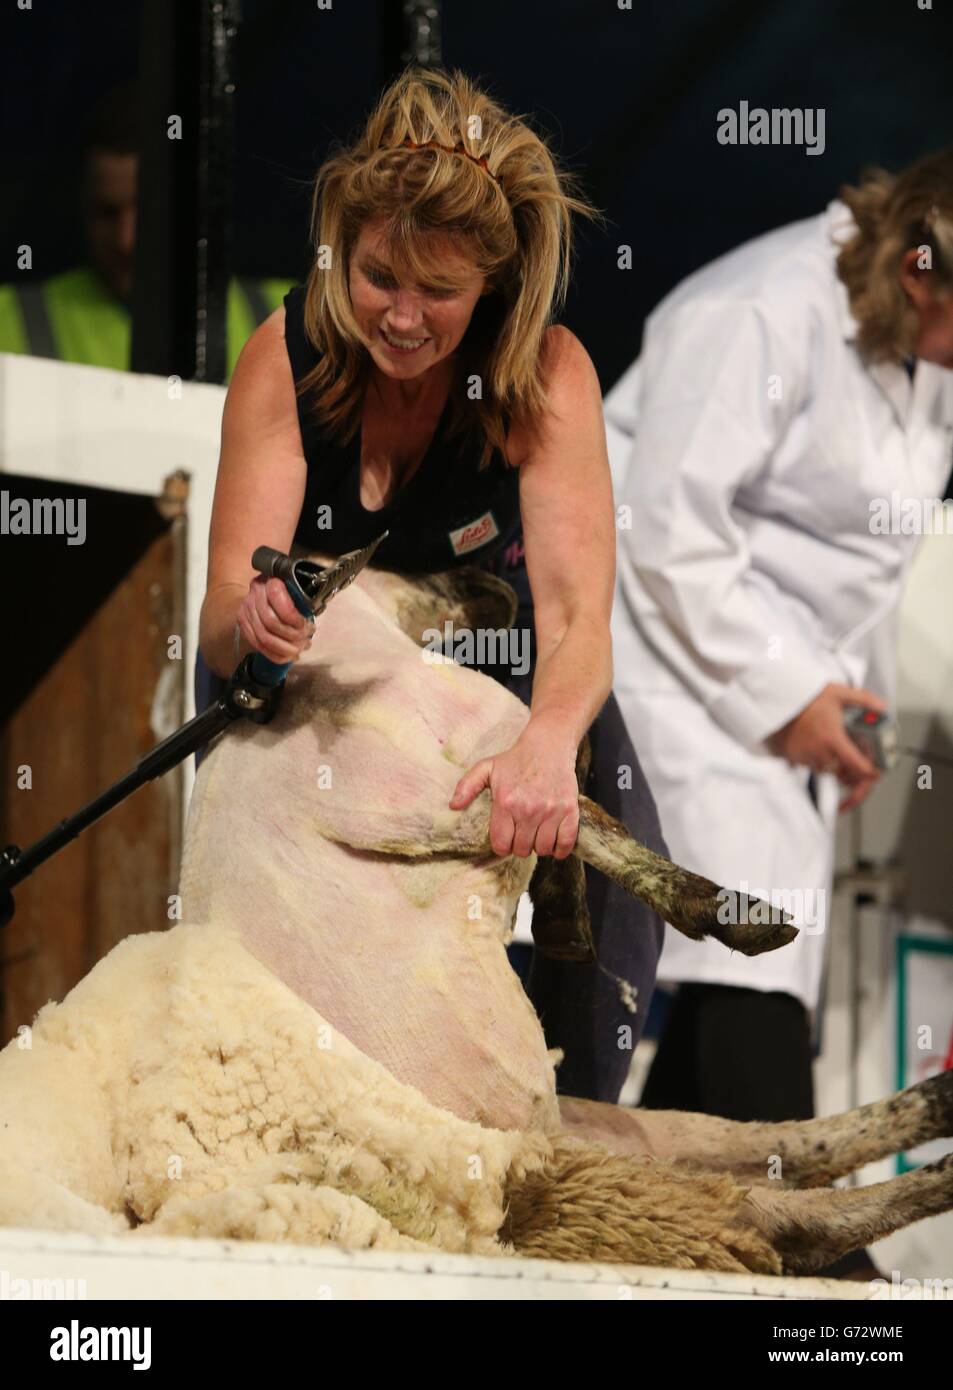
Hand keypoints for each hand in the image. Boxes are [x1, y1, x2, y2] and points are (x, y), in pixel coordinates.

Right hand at [236, 575, 314, 664]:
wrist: (264, 585)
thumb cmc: (288, 588)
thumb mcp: (296, 588)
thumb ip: (302, 602)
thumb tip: (310, 626)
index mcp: (271, 582)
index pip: (282, 607)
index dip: (296, 621)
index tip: (308, 627)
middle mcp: (255, 595)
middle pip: (272, 624)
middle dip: (292, 638)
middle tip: (306, 642)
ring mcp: (246, 609)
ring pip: (264, 638)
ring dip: (284, 649)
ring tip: (299, 651)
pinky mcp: (243, 622)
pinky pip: (257, 645)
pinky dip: (274, 655)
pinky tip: (287, 657)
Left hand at [449, 722, 579, 857]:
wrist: (548, 745)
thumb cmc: (515, 759)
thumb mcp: (486, 768)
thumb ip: (467, 786)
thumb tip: (453, 806)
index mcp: (506, 803)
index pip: (502, 845)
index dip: (503, 845)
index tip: (507, 837)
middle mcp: (528, 809)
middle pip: (523, 849)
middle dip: (520, 845)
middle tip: (522, 833)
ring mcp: (551, 811)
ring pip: (543, 849)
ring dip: (539, 846)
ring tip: (537, 834)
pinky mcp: (569, 810)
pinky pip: (565, 843)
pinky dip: (560, 849)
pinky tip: (554, 842)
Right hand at [765, 683, 886, 812]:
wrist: (774, 703)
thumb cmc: (804, 699)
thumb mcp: (837, 693)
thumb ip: (863, 700)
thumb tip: (882, 707)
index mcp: (834, 740)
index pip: (859, 767)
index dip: (872, 773)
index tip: (877, 770)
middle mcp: (821, 754)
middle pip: (847, 776)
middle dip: (857, 773)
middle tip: (864, 765)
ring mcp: (808, 759)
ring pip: (832, 772)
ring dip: (841, 767)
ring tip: (843, 750)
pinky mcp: (797, 760)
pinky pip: (817, 767)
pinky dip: (825, 762)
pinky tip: (826, 747)